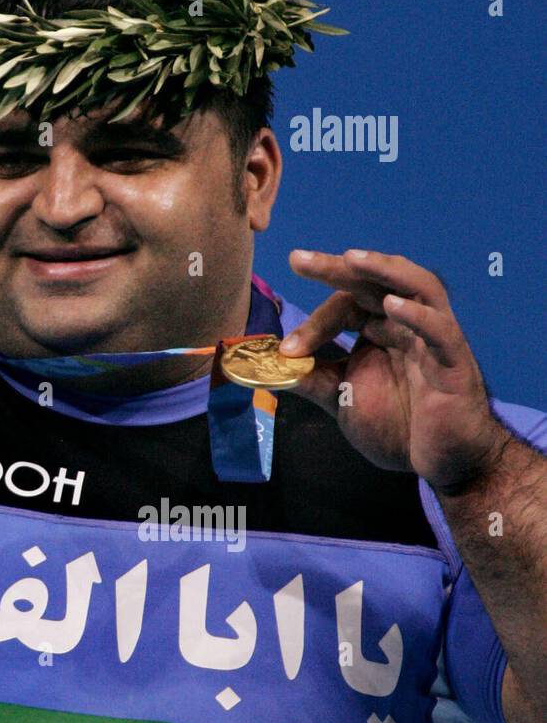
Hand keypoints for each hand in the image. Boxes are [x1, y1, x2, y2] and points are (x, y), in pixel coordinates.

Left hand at [278, 249, 511, 491]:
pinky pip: (441, 332)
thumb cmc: (397, 425)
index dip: (314, 323)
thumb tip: (266, 364)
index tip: (286, 348)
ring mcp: (434, 340)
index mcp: (380, 329)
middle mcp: (407, 325)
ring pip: (419, 288)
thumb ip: (309, 377)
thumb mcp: (341, 398)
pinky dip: (418, 316)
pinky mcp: (456, 363)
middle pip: (375, 282)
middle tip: (298, 259)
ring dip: (385, 270)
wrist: (440, 463)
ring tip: (352, 259)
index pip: (345, 305)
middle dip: (336, 268)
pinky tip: (394, 306)